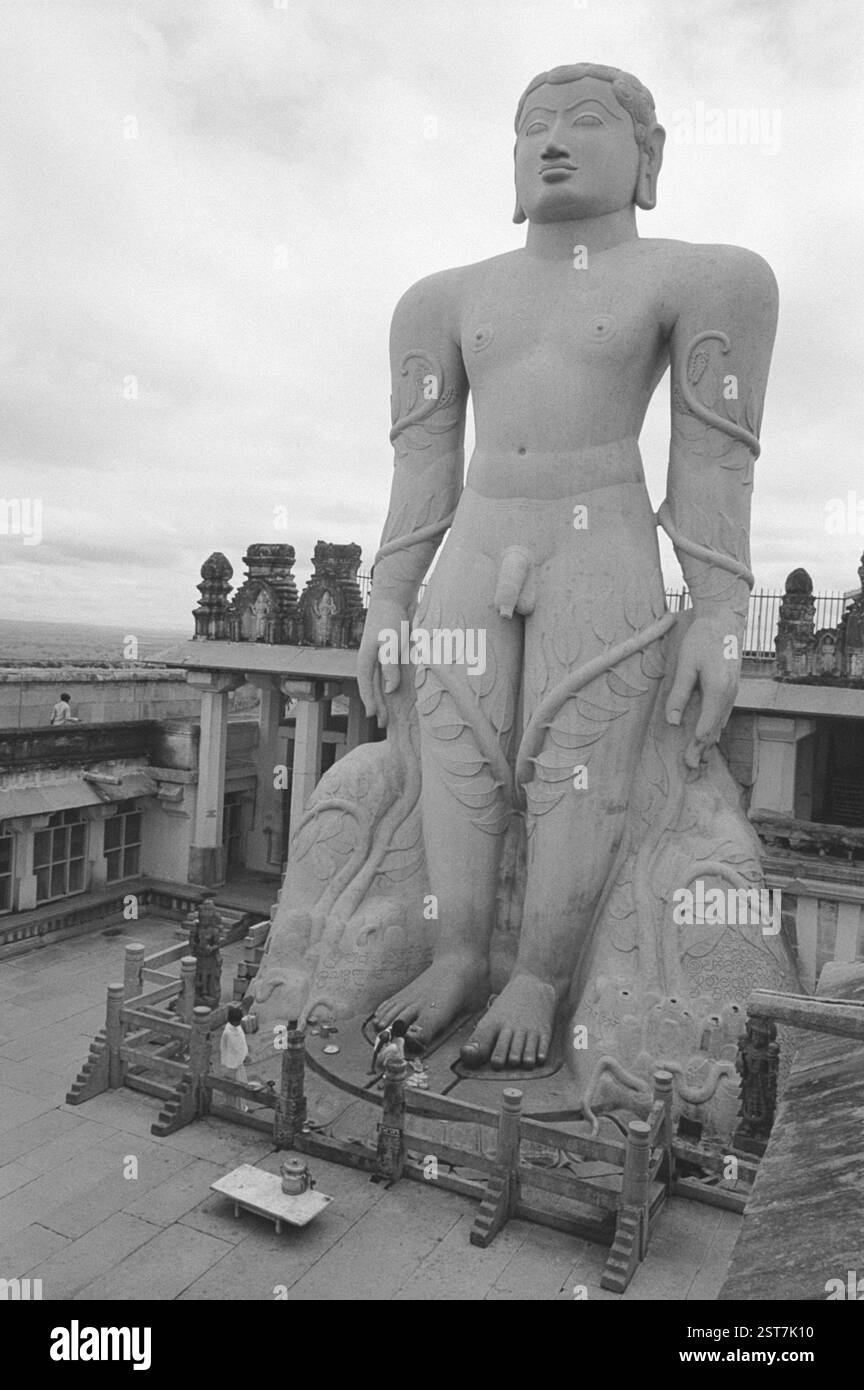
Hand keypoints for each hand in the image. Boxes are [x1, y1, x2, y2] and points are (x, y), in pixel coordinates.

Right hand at [357, 599, 409, 728]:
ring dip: (385, 699)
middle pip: (373, 689)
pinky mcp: (389, 652)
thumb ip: (390, 666)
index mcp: (365, 660)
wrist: (393, 597)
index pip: (367, 688)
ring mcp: (379, 657)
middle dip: (378, 706)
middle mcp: (370, 661)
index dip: (371, 704)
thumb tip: (390, 690)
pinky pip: (389, 674)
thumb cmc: (390, 618)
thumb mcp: (390, 643)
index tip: (376, 718)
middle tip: (384, 725)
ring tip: (390, 714)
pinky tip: (398, 694)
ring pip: (380, 684)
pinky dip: (392, 686)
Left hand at [665, 617, 740, 769]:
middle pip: (715, 730)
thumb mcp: (686, 665)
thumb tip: (673, 721)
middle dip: (702, 750)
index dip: (696, 746)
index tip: (687, 761)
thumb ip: (680, 694)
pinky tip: (708, 738)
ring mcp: (733, 693)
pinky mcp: (731, 689)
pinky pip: (723, 715)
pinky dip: (714, 730)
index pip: (706, 726)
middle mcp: (730, 695)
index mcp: (719, 691)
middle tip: (690, 770)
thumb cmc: (703, 639)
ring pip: (720, 724)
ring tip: (698, 761)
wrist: (725, 620)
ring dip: (708, 743)